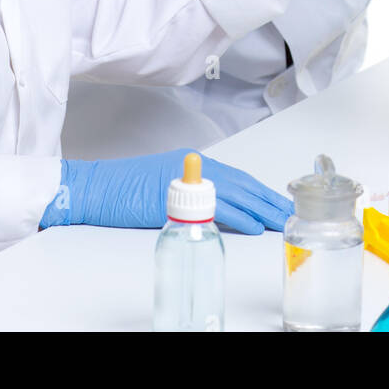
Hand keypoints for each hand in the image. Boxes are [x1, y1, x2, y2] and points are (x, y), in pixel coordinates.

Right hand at [41, 150, 293, 234]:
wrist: (96, 187)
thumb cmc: (124, 188)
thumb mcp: (165, 184)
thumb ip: (193, 192)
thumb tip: (218, 209)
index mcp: (194, 162)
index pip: (238, 177)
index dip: (261, 190)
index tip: (281, 201)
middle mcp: (195, 166)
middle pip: (243, 184)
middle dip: (269, 200)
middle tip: (292, 212)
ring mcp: (187, 181)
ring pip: (236, 195)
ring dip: (262, 210)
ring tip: (282, 221)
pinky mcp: (179, 198)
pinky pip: (216, 209)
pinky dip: (239, 217)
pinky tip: (255, 226)